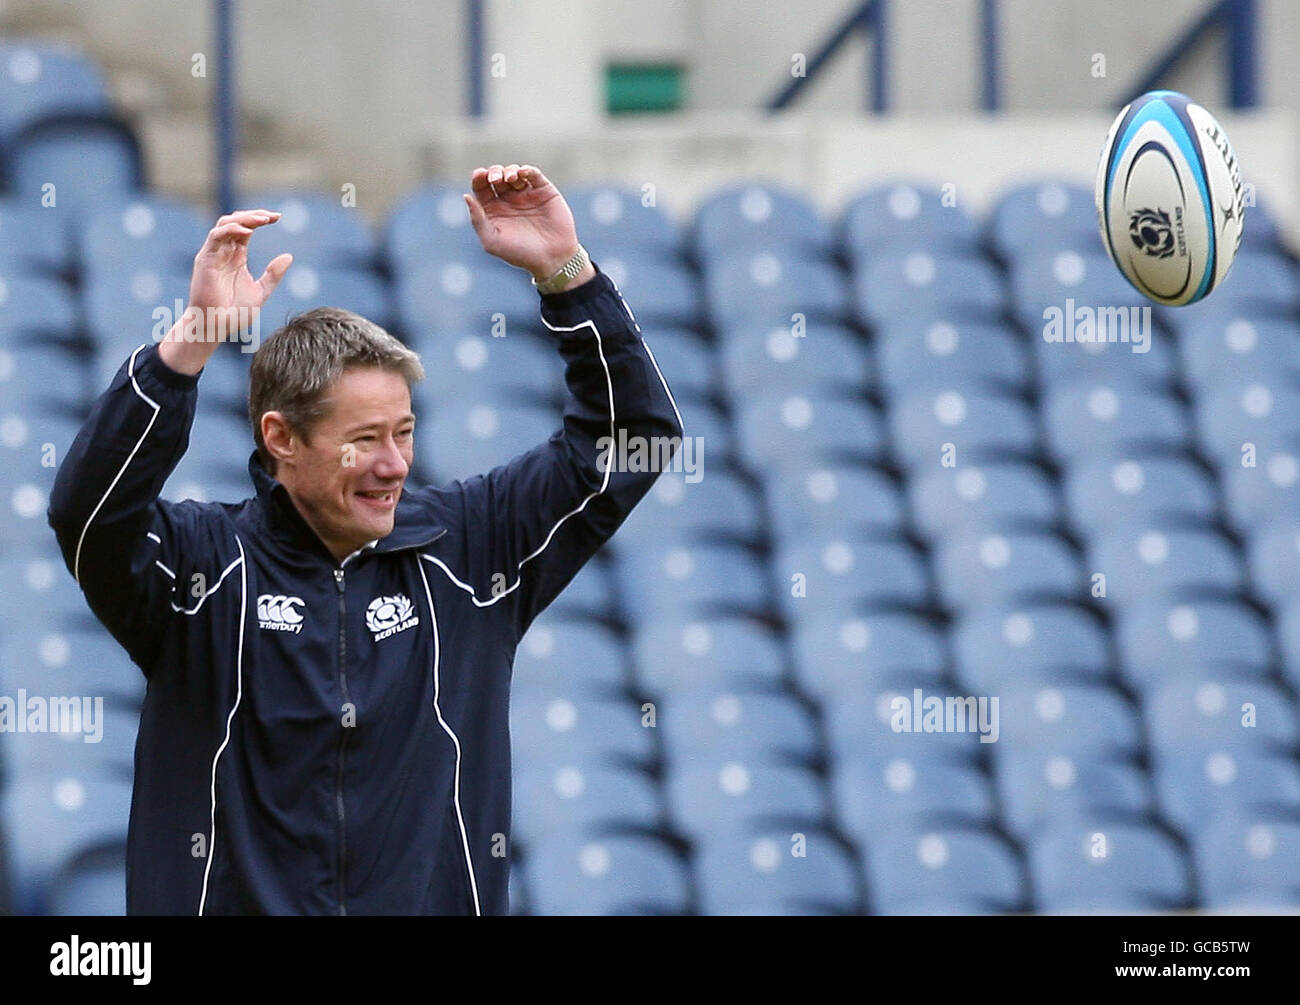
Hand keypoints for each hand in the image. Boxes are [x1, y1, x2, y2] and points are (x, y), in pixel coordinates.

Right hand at [159, 209, 292, 374]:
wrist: (216, 327)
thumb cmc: (235, 313)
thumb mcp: (261, 291)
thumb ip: (273, 274)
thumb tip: (289, 256)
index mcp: (236, 257)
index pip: (247, 229)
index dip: (260, 220)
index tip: (278, 218)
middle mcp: (224, 252)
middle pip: (236, 222)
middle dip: (254, 215)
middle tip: (273, 216)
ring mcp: (213, 254)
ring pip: (224, 224)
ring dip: (244, 219)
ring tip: (263, 220)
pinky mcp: (205, 259)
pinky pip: (215, 236)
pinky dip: (230, 230)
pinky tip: (247, 232)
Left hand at [463, 164, 594, 284]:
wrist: (552, 259)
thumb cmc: (520, 254)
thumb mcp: (492, 241)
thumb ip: (477, 219)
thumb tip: (466, 196)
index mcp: (494, 210)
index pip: (481, 188)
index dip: (478, 178)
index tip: (480, 176)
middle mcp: (509, 200)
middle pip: (496, 176)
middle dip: (494, 172)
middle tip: (495, 179)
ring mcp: (526, 194)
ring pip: (514, 172)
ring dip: (509, 171)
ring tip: (510, 179)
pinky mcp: (544, 191)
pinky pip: (533, 174)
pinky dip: (527, 170)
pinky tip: (523, 173)